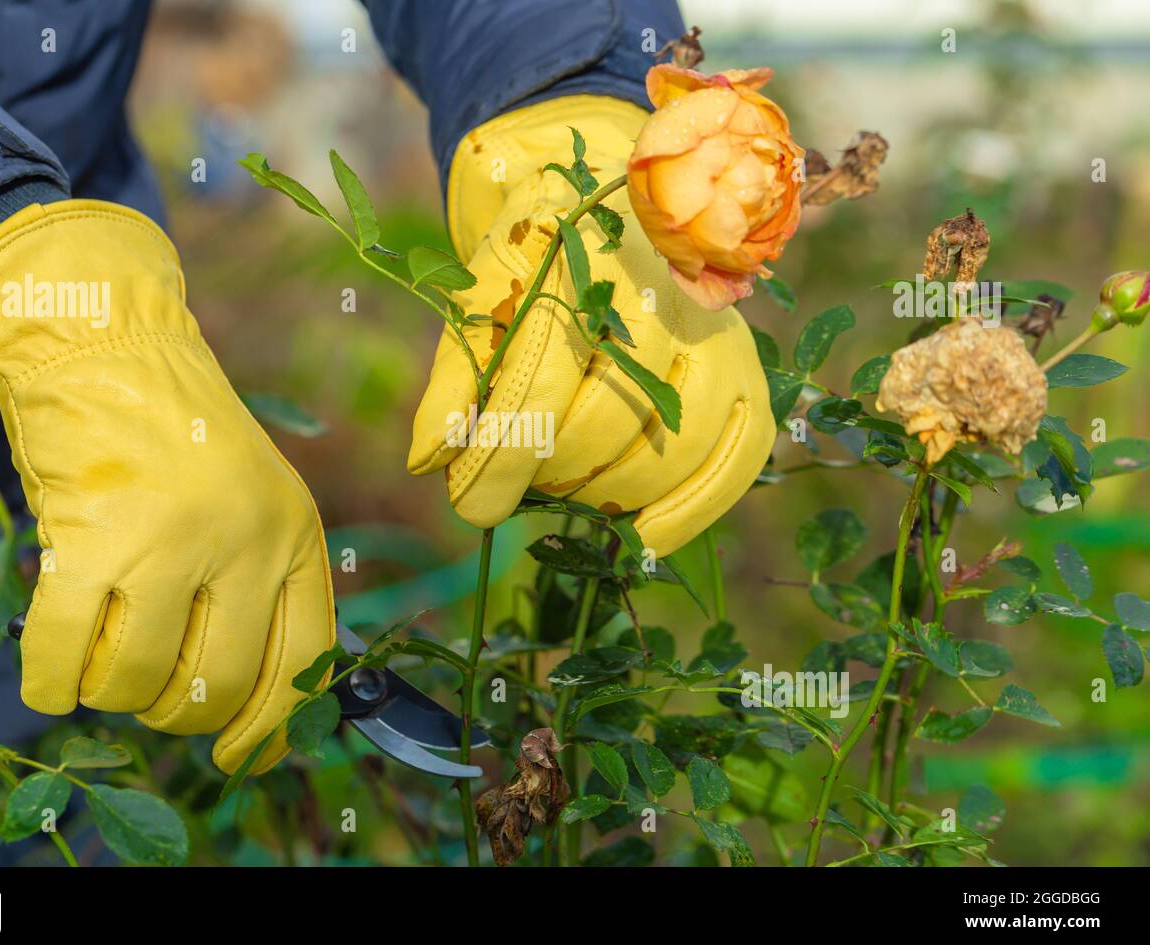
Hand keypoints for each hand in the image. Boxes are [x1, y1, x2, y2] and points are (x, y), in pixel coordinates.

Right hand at [0, 200, 333, 774]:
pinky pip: (67, 655)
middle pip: (220, 685)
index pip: (305, 662)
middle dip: (179, 714)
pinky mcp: (95, 538)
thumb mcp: (257, 500)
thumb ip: (262, 587)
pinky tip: (50, 680)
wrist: (108, 345)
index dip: (272, 728)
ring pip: (140, 680)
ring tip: (105, 661)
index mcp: (296, 532)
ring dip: (114, 694)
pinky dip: (51, 683)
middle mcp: (246, 539)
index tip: (242, 759)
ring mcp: (172, 539)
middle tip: (152, 695)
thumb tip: (253, 717)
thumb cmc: (178, 437)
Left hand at [408, 96, 775, 555]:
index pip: (539, 384)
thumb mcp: (478, 296)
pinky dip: (694, 507)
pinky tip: (643, 534)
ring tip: (567, 490)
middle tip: (522, 482)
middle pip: (605, 425)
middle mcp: (659, 291)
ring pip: (669, 448)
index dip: (502, 459)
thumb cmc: (532, 251)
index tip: (471, 506)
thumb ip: (454, 378)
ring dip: (608, 494)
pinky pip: (739, 451)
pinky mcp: (745, 362)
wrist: (606, 180)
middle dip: (551, 475)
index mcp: (577, 261)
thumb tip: (428, 461)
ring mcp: (713, 329)